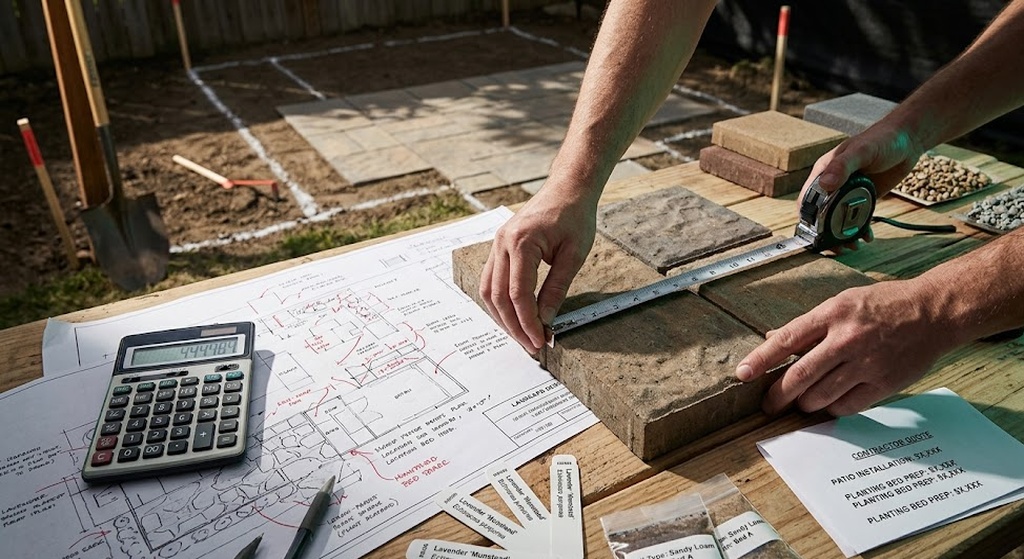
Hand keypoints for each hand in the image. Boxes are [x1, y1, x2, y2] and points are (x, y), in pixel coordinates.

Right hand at [480, 186, 597, 351]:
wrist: (568, 188)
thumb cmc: (574, 216)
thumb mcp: (574, 255)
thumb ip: (557, 289)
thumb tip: (546, 319)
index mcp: (521, 243)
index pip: (518, 294)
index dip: (528, 321)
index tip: (540, 340)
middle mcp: (502, 243)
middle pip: (498, 296)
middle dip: (514, 325)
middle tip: (531, 345)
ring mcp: (497, 244)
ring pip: (488, 290)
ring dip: (502, 317)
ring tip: (521, 335)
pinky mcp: (499, 247)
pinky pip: (490, 280)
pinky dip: (499, 302)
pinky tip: (513, 315)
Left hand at [734, 279, 952, 415]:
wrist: (933, 312)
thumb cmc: (883, 304)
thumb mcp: (842, 302)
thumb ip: (808, 324)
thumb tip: (772, 338)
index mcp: (832, 314)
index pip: (786, 340)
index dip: (760, 360)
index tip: (743, 374)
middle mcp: (847, 339)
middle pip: (800, 375)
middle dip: (778, 395)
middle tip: (769, 405)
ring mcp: (867, 363)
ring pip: (821, 396)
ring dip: (805, 404)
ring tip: (802, 402)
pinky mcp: (884, 383)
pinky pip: (847, 406)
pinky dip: (832, 408)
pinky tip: (829, 403)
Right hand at [795, 121, 926, 252]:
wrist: (907, 140)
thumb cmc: (881, 139)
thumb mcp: (861, 151)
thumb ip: (842, 167)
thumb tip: (824, 185)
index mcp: (824, 172)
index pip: (807, 199)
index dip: (808, 218)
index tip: (815, 234)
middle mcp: (832, 184)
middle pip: (821, 214)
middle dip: (826, 233)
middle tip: (836, 247)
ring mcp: (847, 192)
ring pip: (838, 219)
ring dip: (843, 235)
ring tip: (853, 246)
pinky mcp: (862, 198)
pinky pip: (856, 218)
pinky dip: (860, 230)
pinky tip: (867, 237)